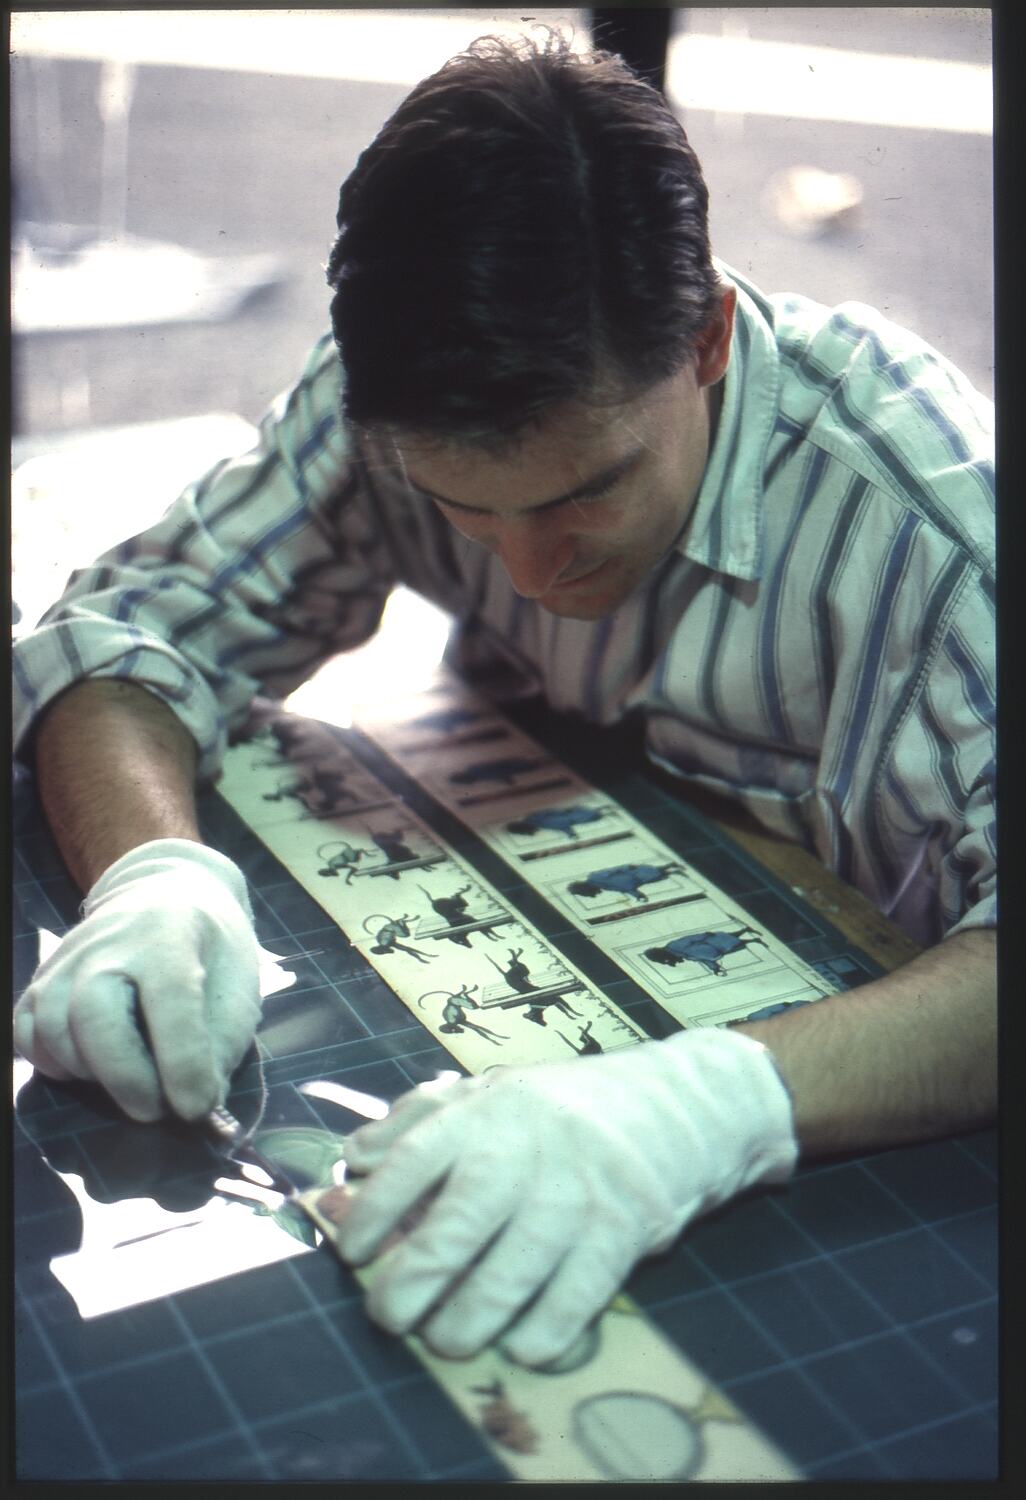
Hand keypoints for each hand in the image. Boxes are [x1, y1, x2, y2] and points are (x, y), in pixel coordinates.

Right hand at [13, 839, 261, 1121]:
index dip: (183, 1060)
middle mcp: (110, 941)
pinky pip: (29, 1035)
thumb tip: (200, 1109)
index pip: (171, 998)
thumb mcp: (237, 987)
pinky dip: (55, 1066)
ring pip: (55, 1029)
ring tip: (135, 1087)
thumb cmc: (209, 951)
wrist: (166, 895)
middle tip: (157, 1110)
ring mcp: (68, 958)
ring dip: (93, 1076)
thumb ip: (221, 1046)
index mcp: (171, 934)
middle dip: (125, 1075)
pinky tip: (93, 1071)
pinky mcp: (43, 978)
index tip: (196, 1108)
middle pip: (94, 1011)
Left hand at [334, 1028, 796, 1365]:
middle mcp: (527, 1148)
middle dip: (409, 1284)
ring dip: (465, 1322)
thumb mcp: (489, 1091)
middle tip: (386, 1316)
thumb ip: (417, 1117)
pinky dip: (540, 1333)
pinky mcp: (623, 1232)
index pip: (413, 1160)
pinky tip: (518, 1344)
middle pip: (454, 1227)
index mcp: (487, 1109)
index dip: (374, 1211)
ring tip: (444, 1338)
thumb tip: (353, 1158)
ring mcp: (577, 1192)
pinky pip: (572, 1300)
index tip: (350, 1251)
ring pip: (508, 1275)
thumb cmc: (563, 1108)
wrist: (676, 1105)